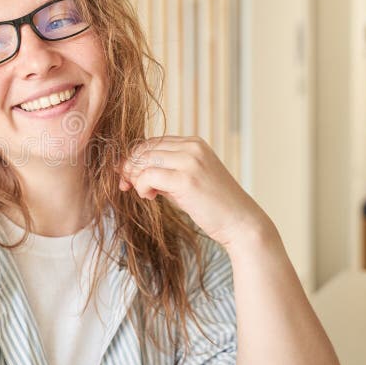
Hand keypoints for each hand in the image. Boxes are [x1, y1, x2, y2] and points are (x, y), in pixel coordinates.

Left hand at [118, 135, 270, 247]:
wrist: (241, 222)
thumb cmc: (211, 204)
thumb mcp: (186, 180)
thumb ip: (164, 171)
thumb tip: (130, 169)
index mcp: (193, 143)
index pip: (152, 142)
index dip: (134, 158)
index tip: (125, 174)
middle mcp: (192, 147)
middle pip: (144, 149)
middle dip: (129, 167)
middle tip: (125, 185)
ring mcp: (190, 161)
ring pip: (144, 160)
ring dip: (135, 177)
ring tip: (144, 193)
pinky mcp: (186, 179)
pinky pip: (148, 176)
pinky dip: (142, 187)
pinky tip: (150, 197)